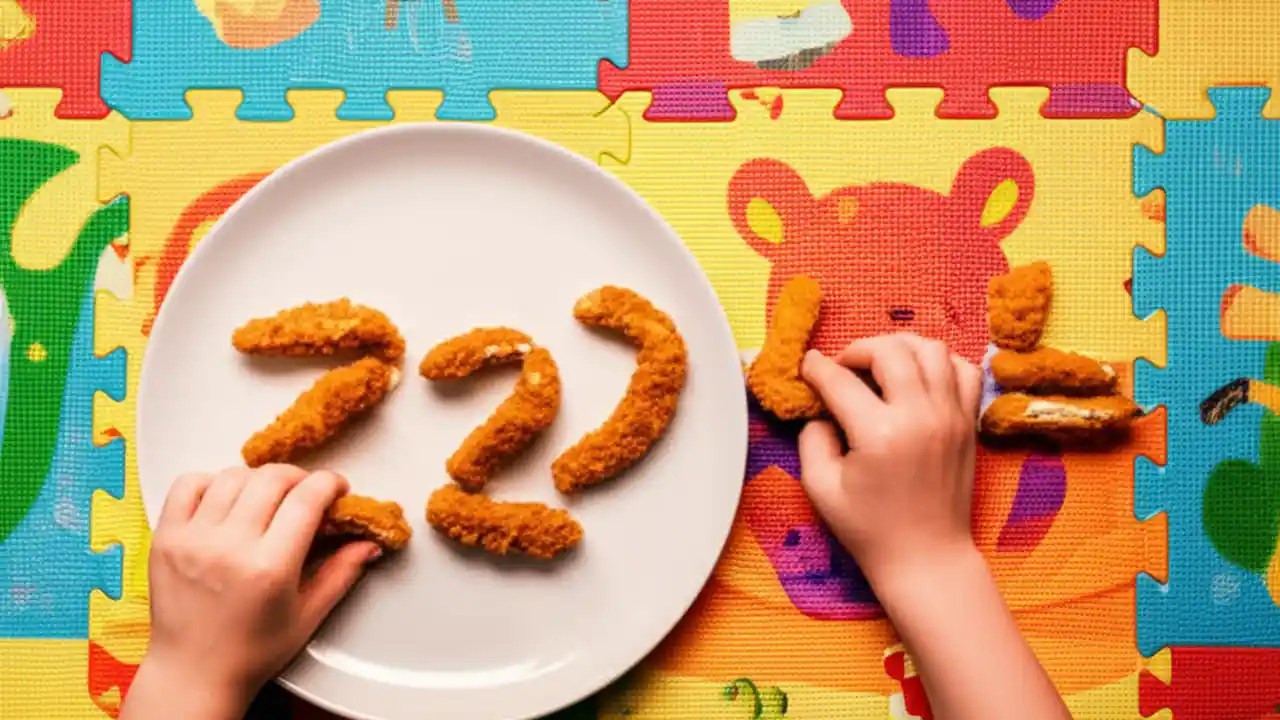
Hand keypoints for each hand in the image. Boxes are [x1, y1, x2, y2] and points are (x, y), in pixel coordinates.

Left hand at [122, 466, 380, 719]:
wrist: (192, 673)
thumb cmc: (251, 651)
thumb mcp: (308, 615)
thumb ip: (342, 572)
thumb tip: (370, 542)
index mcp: (269, 568)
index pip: (307, 498)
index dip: (329, 484)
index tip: (336, 489)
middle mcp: (228, 548)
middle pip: (272, 478)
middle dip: (299, 478)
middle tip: (306, 494)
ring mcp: (192, 540)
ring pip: (233, 476)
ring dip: (258, 479)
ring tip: (268, 498)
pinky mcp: (165, 538)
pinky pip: (188, 484)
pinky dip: (212, 482)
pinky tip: (227, 500)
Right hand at [799, 334, 1070, 718]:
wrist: (926, 558)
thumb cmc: (869, 529)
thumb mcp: (820, 487)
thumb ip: (812, 438)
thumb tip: (822, 408)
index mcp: (878, 433)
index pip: (841, 380)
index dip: (817, 368)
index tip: (808, 365)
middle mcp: (920, 416)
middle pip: (890, 350)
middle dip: (858, 349)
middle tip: (844, 367)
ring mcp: (951, 416)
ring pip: (931, 348)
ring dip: (899, 347)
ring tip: (881, 364)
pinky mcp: (968, 422)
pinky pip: (963, 368)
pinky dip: (940, 361)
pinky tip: (918, 376)